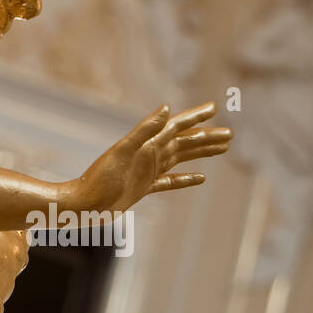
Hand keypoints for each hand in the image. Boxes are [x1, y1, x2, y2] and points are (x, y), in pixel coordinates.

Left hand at [70, 103, 231, 213]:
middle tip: (230, 134)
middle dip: (206, 137)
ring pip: (181, 158)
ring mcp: (147, 171)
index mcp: (146, 144)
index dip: (195, 117)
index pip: (176, 127)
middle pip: (184, 142)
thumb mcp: (123, 152)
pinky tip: (201, 178)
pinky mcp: (144, 187)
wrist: (82, 204)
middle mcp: (149, 155)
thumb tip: (166, 108)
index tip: (214, 108)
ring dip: (201, 152)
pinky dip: (186, 179)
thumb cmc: (100, 179)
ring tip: (222, 149)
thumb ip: (144, 130)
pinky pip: (171, 181)